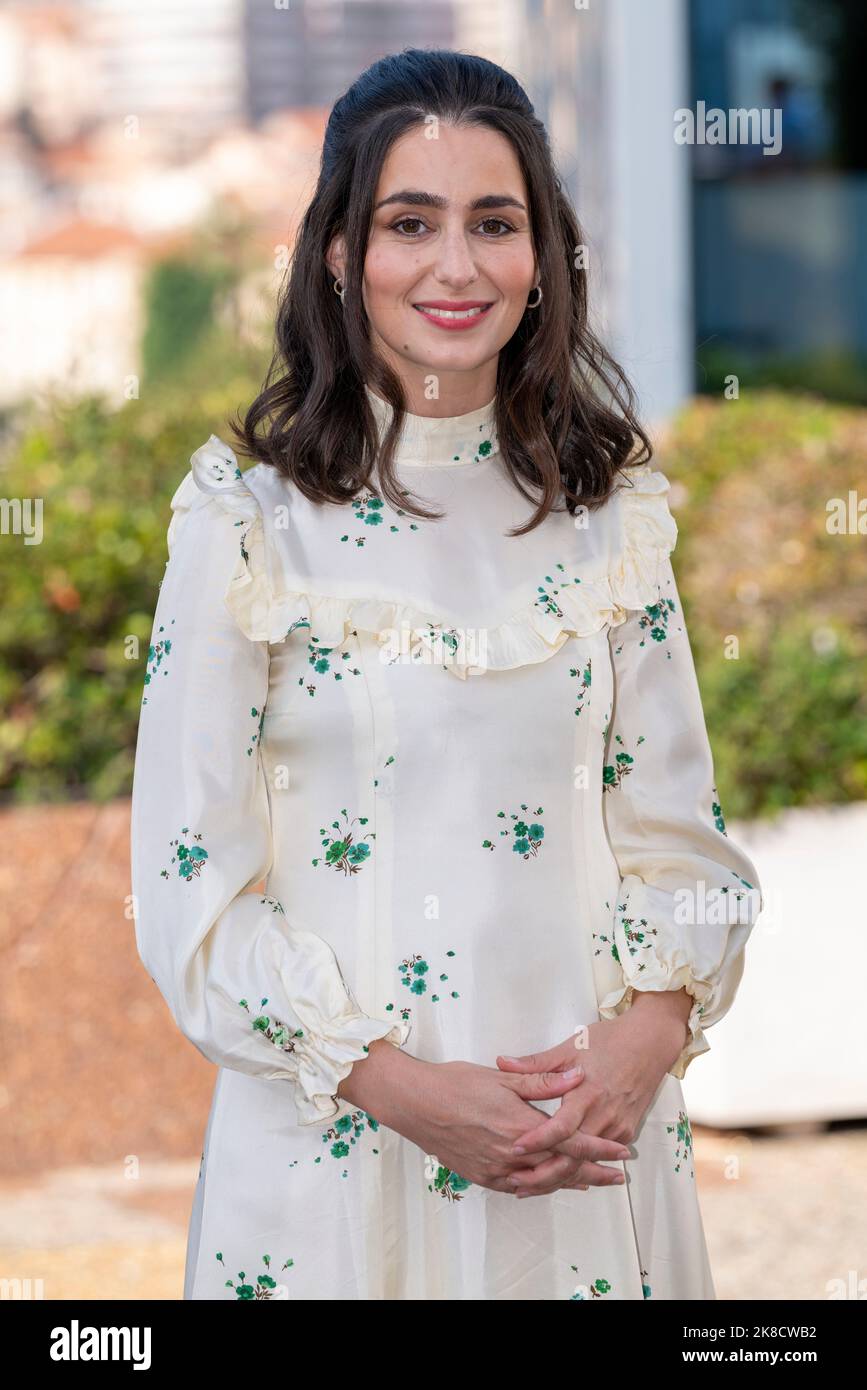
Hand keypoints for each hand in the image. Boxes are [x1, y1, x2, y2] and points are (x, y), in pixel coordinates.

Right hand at [338, 1042, 630, 1194]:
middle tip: (616, 1177)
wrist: (416, 1103)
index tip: (622, 1154)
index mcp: (523, 1127)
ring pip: (542, 1182)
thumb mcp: (502, 1076)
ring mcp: (496, 1169)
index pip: (573, 1142)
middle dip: (593, 1173)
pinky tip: (546, 1185)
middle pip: (563, 1169)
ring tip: (590, 1183)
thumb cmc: (456, 1084)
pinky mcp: (481, 1175)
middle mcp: (513, 1154)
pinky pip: (518, 1187)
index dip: (600, 1149)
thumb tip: (578, 1075)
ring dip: (569, 1183)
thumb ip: (543, 1081)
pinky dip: (538, 1186)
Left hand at [494, 1003, 688, 1197]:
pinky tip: (559, 1176)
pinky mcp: (626, 1131)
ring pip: (586, 1161)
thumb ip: (536, 1064)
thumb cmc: (609, 1041)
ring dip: (560, 1176)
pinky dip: (580, 1168)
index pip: (561, 1127)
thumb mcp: (570, 1048)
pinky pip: (601, 1156)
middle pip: (573, 1157)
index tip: (515, 1148)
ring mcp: (617, 1126)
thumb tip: (501, 1062)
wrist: (650, 1043)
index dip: (538, 1140)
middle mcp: (604, 1115)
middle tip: (516, 1184)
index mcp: (587, 1093)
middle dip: (545, 1175)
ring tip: (530, 1186)